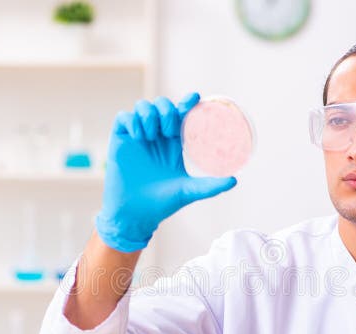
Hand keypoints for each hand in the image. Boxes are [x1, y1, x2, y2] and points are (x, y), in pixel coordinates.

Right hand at [95, 93, 237, 251]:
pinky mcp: (120, 140)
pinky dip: (132, 121)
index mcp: (173, 143)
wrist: (136, 214)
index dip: (187, 103)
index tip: (195, 98)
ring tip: (152, 134)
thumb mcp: (189, 191)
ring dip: (149, 114)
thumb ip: (211, 186)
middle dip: (167, 110)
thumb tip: (235, 180)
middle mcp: (156, 136)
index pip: (181, 115)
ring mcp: (137, 137)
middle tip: (170, 130)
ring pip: (142, 106)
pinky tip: (138, 136)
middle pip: (162, 105)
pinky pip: (123, 118)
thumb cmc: (162, 203)